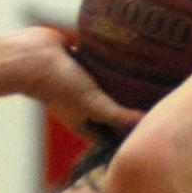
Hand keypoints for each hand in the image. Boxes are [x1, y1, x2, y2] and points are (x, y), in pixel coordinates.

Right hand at [27, 26, 143, 135]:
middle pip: (111, 112)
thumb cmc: (60, 85)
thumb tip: (144, 125)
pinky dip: (114, 64)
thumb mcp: (92, 103)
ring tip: (152, 79)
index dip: (127, 137)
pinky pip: (102, 65)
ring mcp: (81, 84)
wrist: (33, 57)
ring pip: (108, 87)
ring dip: (124, 85)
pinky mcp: (80, 63)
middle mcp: (82, 106)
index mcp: (84, 122)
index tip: (151, 132)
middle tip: (158, 105)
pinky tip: (134, 55)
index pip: (110, 136)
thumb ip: (117, 116)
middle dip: (130, 110)